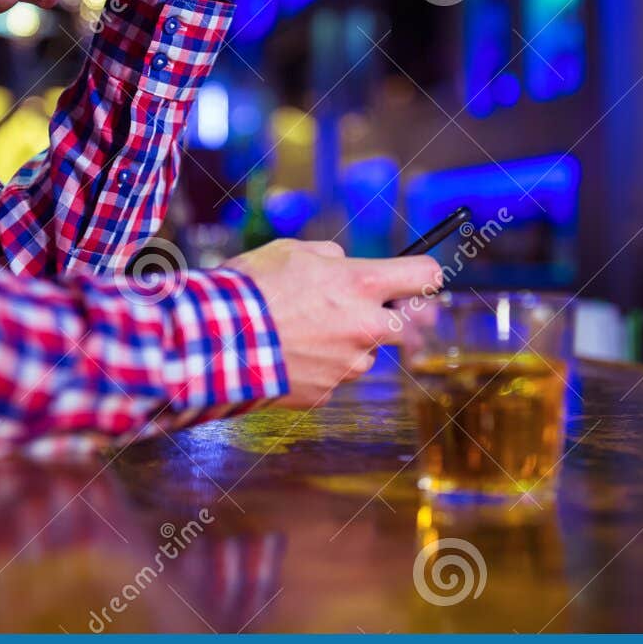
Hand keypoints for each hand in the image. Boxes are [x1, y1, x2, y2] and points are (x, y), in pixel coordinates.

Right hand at [223, 239, 442, 408]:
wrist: (217, 341)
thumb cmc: (251, 288)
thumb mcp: (290, 251)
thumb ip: (329, 257)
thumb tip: (343, 265)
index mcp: (361, 284)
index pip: (425, 275)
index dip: (424, 274)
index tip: (417, 278)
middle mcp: (366, 326)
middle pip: (404, 324)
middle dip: (384, 316)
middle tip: (349, 309)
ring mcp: (348, 364)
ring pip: (364, 354)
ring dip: (346, 344)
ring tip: (300, 333)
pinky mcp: (328, 392)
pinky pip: (334, 377)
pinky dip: (318, 368)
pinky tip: (287, 355)